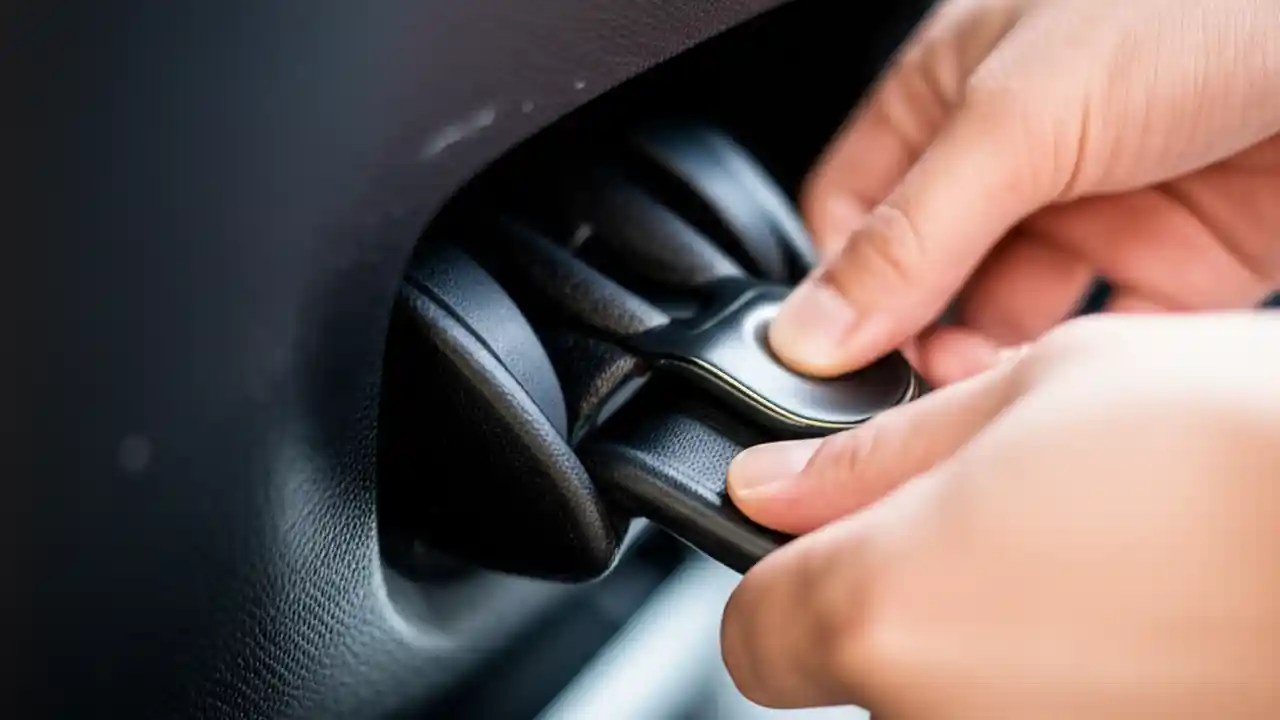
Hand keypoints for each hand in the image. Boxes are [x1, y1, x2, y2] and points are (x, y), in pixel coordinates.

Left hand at [721, 312, 1279, 716]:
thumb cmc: (1236, 449)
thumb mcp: (1028, 393)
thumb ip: (868, 458)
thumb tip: (775, 485)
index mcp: (886, 610)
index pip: (750, 632)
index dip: (781, 573)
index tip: (825, 533)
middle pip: (848, 668)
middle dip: (892, 597)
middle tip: (990, 521)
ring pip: (940, 699)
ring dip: (979, 638)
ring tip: (1083, 560)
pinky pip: (1022, 716)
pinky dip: (1051, 679)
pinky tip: (1126, 614)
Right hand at [772, 0, 1279, 384]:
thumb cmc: (1205, 0)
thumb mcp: (1022, 117)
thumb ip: (912, 234)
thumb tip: (814, 329)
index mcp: (953, 92)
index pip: (855, 210)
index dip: (839, 288)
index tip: (836, 364)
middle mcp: (1018, 151)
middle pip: (928, 276)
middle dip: (914, 341)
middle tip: (912, 396)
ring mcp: (1098, 204)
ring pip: (1011, 316)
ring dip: (992, 365)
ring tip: (988, 396)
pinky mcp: (1179, 255)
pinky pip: (1109, 337)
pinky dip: (1081, 374)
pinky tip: (1067, 388)